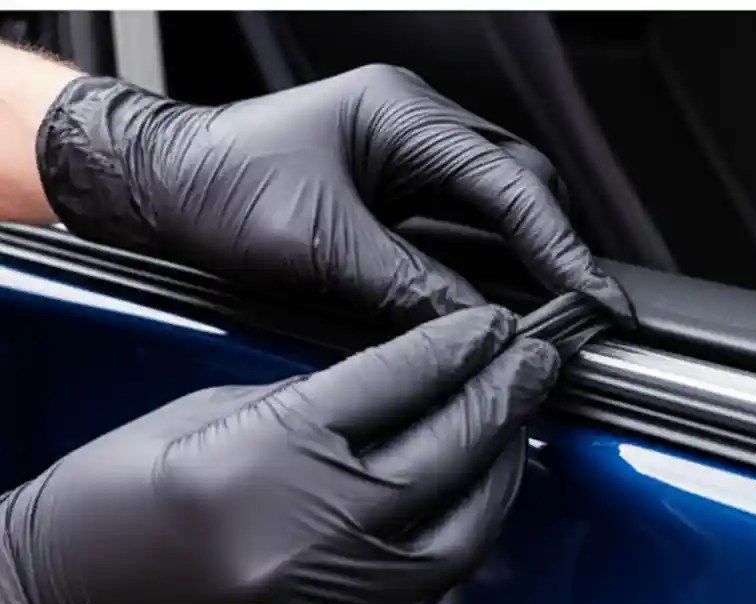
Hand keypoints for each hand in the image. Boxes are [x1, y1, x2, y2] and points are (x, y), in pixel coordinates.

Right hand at [0, 306, 557, 603]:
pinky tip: (466, 522)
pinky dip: (462, 560)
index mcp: (274, 451)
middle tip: (532, 364)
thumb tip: (402, 385)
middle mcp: (315, 530)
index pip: (402, 379)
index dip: (459, 345)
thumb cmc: (116, 500)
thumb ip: (316, 401)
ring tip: (510, 433)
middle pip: (450, 448)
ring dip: (499, 475)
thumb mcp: (214, 411)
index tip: (492, 328)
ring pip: (465, 533)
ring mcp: (333, 602)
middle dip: (504, 395)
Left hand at [36, 64, 632, 327]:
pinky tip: (495, 293)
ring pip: (497, 201)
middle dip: (553, 245)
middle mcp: (413, 125)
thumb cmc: (216, 189)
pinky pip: (462, 219)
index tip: (592, 296)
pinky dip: (487, 257)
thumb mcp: (318, 247)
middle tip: (579, 307)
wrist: (156, 182)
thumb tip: (478, 325)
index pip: (510, 185)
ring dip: (524, 251)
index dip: (560, 247)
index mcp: (401, 117)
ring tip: (551, 305)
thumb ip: (406, 285)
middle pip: (519, 184)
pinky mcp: (393, 183)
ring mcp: (405, 151)